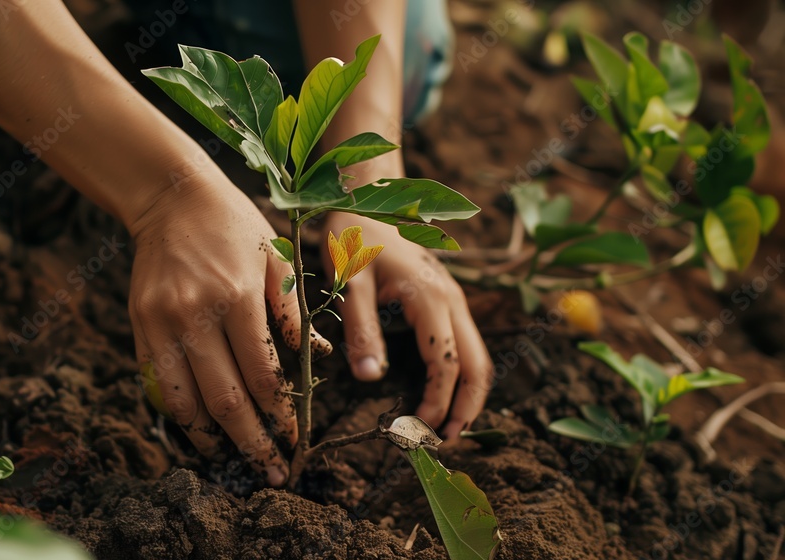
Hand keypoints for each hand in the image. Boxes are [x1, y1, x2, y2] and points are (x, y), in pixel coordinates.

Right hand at [128, 169, 330, 486]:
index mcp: (238, 297)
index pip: (262, 374)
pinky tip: (197, 432)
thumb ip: (293, 310)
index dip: (280, 414)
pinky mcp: (140, 326)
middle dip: (251, 442)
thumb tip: (315, 358)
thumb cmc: (233, 226)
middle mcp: (196, 315)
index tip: (294, 437)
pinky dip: (177, 415)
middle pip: (224, 398)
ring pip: (184, 401)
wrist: (170, 197)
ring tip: (232, 463)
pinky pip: (156, 384)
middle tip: (271, 472)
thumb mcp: (275, 257)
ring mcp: (162, 323)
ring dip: (210, 440)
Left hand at [321, 211, 491, 439]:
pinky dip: (464, 374)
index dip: (436, 402)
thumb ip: (362, 329)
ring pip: (478, 356)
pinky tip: (445, 392)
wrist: (368, 200)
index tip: (416, 431)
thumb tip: (369, 377)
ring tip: (447, 426)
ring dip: (469, 394)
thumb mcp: (351, 284)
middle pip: (478, 366)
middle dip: (467, 408)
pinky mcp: (448, 299)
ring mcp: (455, 299)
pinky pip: (467, 344)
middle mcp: (453, 301)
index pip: (445, 365)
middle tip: (444, 441)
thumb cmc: (356, 241)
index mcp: (431, 300)